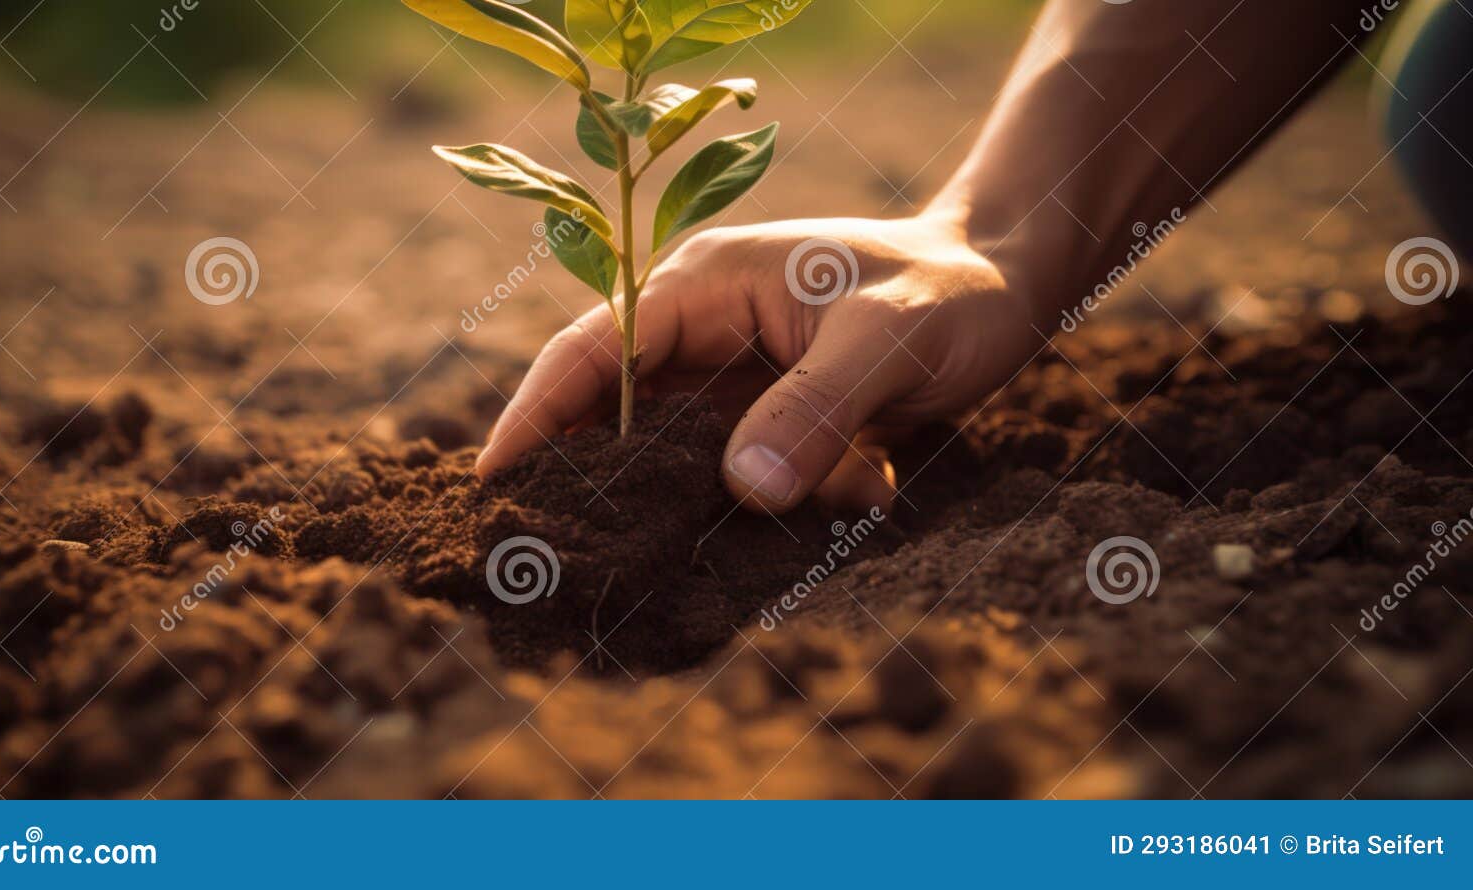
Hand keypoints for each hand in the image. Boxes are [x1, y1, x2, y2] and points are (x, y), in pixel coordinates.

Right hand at [475, 213, 1040, 512]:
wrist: (1008, 289)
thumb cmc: (950, 295)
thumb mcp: (889, 342)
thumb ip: (816, 411)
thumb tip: (744, 490)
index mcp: (708, 284)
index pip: (593, 350)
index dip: (536, 414)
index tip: (492, 485)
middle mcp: (704, 324)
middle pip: (609, 404)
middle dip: (581, 475)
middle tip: (540, 556)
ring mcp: (733, 370)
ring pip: (665, 449)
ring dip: (668, 504)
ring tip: (631, 569)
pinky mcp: (765, 410)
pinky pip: (722, 468)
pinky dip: (735, 507)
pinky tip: (756, 538)